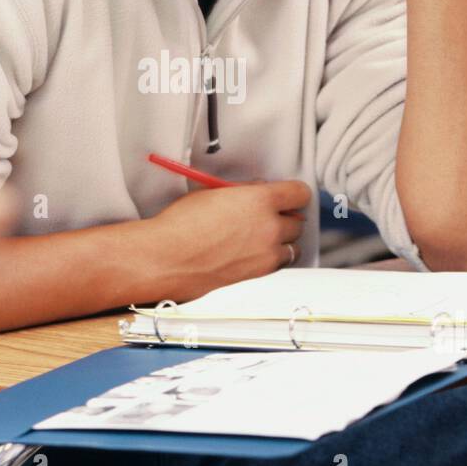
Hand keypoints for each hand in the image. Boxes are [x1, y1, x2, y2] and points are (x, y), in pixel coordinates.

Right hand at [144, 179, 311, 302]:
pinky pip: (279, 264)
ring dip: (284, 240)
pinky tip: (256, 252)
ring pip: (293, 246)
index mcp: (260, 200)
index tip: (290, 195)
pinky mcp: (258, 274)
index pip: (299, 193)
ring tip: (265, 236)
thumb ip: (242, 192)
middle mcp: (269, 227)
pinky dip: (273, 258)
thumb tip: (254, 191)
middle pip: (298, 221)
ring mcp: (266, 254)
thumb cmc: (181, 225)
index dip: (294, 193)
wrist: (167, 258)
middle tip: (270, 214)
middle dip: (286, 217)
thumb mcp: (212, 193)